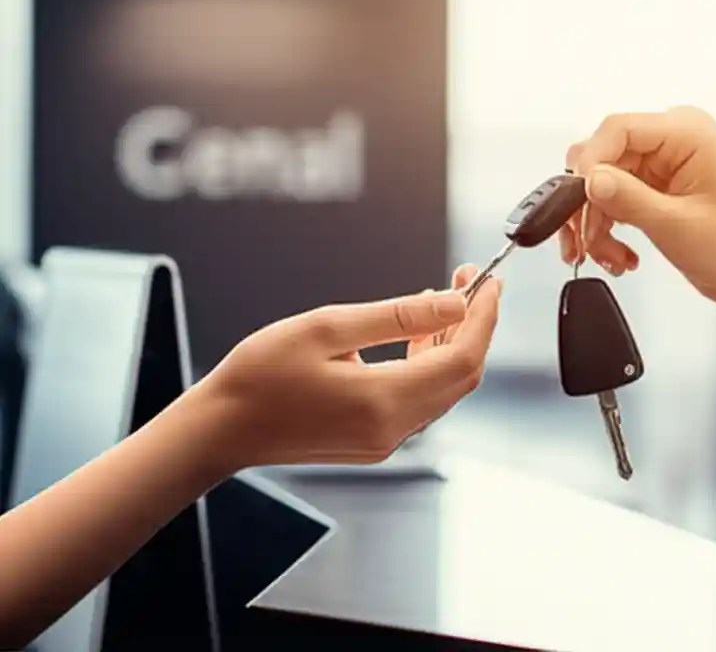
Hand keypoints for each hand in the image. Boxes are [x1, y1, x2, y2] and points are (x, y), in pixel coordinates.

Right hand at [186, 264, 500, 469]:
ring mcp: (386, 440)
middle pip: (461, 376)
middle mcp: (393, 428)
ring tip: (441, 300)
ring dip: (451, 344)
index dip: (483, 317)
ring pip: (443, 388)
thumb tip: (454, 304)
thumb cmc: (258, 375)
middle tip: (468, 282)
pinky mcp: (375, 441)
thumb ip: (397, 316)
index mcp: (383, 401)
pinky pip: (421, 400)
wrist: (220, 428)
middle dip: (473, 326)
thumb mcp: (327, 328)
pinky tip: (415, 336)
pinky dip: (429, 364)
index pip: (463, 358)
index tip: (488, 281)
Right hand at [562, 106, 715, 355]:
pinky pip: (614, 200)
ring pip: (602, 183)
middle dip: (587, 203)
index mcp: (687, 133)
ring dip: (595, 224)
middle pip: (603, 157)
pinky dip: (607, 230)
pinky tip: (619, 256)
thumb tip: (588, 180)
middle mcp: (673, 141)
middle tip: (584, 240)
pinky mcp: (656, 189)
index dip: (590, 164)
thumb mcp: (680, 227)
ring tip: (607, 257)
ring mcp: (663, 165)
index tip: (577, 201)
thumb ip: (629, 200)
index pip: (617, 129)